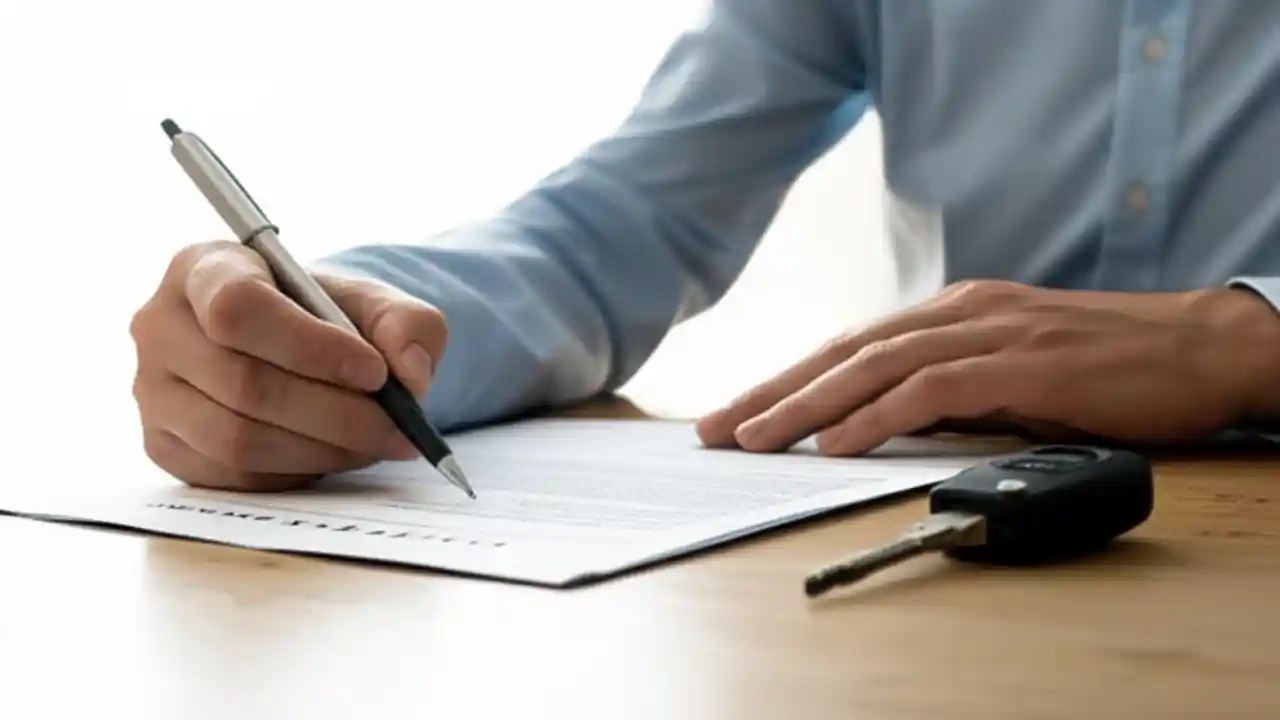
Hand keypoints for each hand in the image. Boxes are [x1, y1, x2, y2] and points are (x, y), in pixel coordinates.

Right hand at [130, 241, 447, 490]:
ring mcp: (153, 392)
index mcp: (203, 268)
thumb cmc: (327, 316)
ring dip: (322, 449)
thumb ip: (407, 323)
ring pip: (238, 439)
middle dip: (335, 413)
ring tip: (375, 442)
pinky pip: (233, 474)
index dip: (310, 347)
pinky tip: (334, 453)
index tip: (374, 372)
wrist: (295, 349)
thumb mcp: (375, 303)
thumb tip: (409, 373)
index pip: (238, 307)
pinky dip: (297, 471)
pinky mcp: (163, 445)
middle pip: (244, 384)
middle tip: (397, 426)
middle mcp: (161, 327)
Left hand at [697, 280, 1279, 454]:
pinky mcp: (1021, 363)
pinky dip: (877, 414)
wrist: (1198, 347)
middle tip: (715, 429)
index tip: (736, 412)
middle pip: (843, 351)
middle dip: (772, 392)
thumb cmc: (1103, 366)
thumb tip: (885, 423)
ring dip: (806, 405)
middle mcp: (958, 313)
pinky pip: (932, 389)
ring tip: (754, 438)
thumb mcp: (1010, 371)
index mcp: (951, 313)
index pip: (849, 346)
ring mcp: (989, 332)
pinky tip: (836, 441)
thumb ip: (949, 388)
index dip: (786, 380)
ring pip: (873, 367)